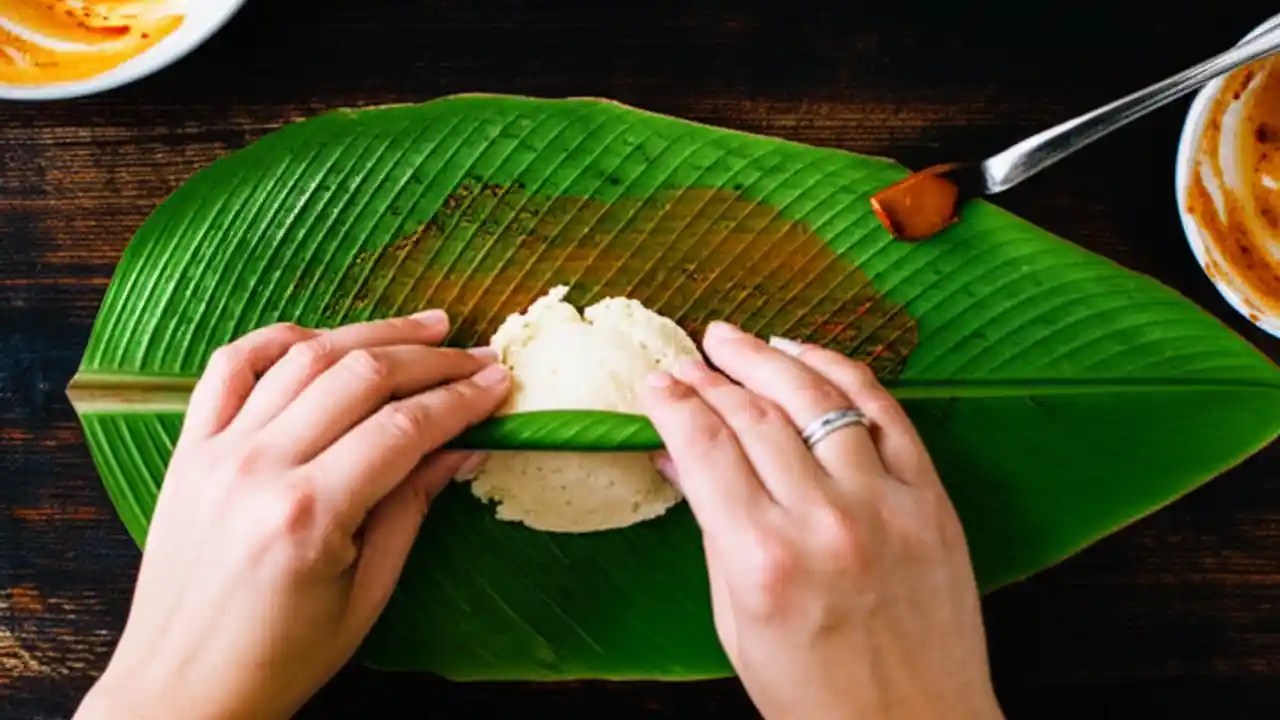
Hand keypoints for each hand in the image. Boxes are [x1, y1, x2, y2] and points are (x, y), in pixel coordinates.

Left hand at [77, 311, 510, 719]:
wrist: (181, 690)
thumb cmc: (282, 658)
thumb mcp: (366, 596)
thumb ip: (412, 509)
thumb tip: (463, 447)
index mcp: (309, 514)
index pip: (403, 427)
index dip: (461, 398)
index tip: (500, 382)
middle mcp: (259, 468)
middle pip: (359, 376)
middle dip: (430, 359)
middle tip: (476, 353)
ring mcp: (217, 452)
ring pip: (303, 357)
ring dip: (371, 334)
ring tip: (423, 329)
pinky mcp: (189, 450)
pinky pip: (229, 367)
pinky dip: (277, 338)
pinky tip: (324, 336)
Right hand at [643, 322, 1000, 719]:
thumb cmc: (814, 696)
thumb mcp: (736, 623)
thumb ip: (711, 530)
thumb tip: (678, 459)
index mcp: (763, 560)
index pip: (705, 447)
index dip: (673, 403)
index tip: (655, 383)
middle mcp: (823, 521)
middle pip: (754, 414)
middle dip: (712, 376)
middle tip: (690, 357)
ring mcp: (884, 504)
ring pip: (817, 397)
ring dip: (770, 358)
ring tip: (737, 341)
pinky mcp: (930, 500)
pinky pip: (884, 411)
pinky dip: (842, 372)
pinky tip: (807, 354)